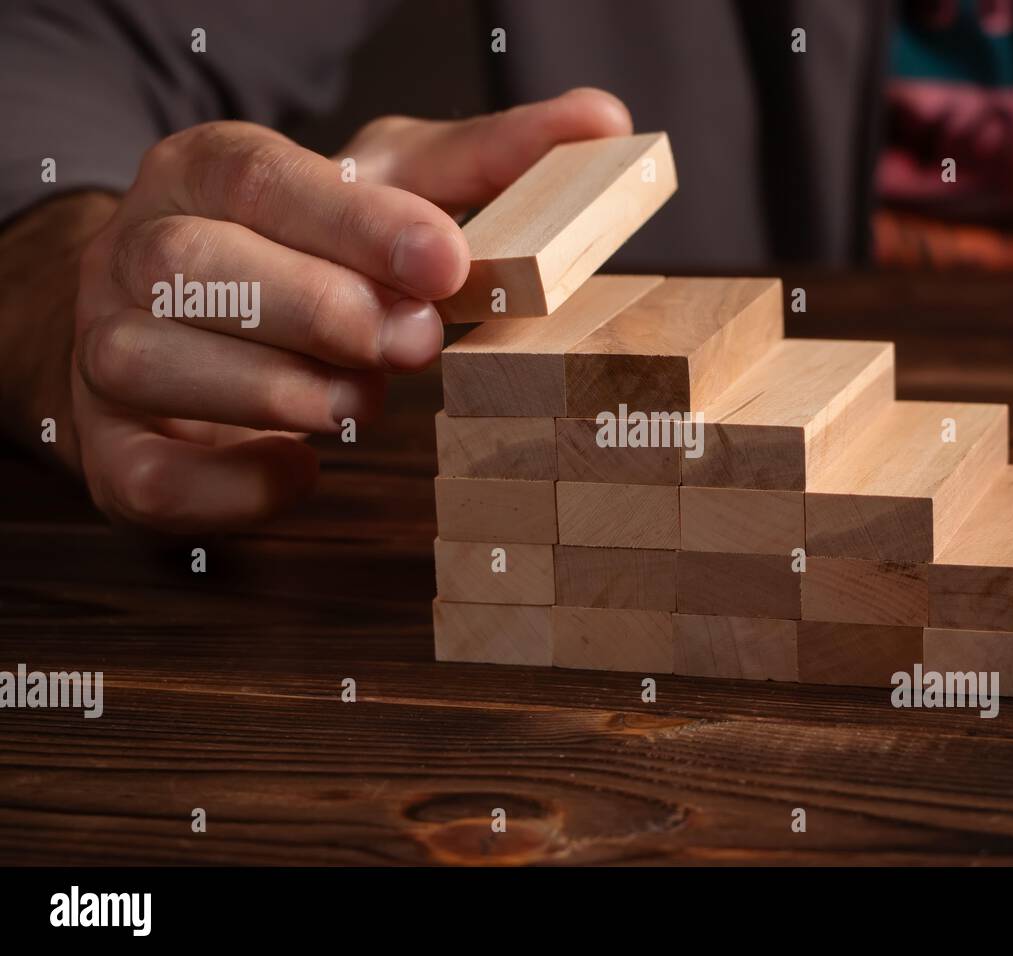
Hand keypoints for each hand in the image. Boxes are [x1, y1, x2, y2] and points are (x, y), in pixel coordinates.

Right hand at [53, 88, 631, 531]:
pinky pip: (146, 478)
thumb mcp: (392, 190)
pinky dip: (234, 483)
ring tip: (363, 402)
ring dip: (283, 393)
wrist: (175, 319)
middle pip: (197, 269)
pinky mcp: (113, 445)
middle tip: (416, 343)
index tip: (447, 264)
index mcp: (205, 171)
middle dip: (321, 311)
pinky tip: (302, 466)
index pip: (265, 180)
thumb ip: (487, 162)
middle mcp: (138, 251)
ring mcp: (109, 348)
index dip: (358, 227)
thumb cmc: (303, 249)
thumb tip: (602, 122)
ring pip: (157, 366)